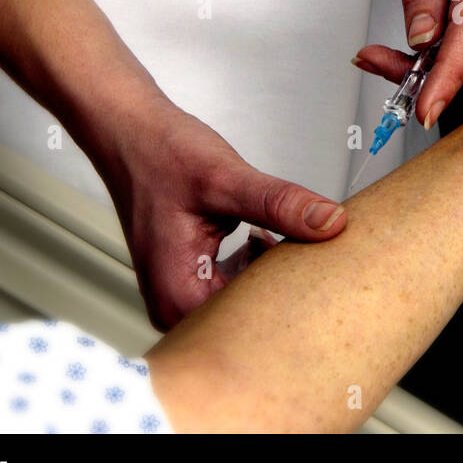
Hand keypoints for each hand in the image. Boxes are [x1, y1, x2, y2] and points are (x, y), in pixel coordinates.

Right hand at [86, 101, 346, 328]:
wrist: (131, 134)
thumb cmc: (162, 155)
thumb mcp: (228, 179)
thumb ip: (280, 205)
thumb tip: (331, 223)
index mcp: (178, 298)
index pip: (253, 327)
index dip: (292, 300)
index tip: (317, 270)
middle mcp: (175, 307)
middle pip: (250, 321)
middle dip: (284, 288)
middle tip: (310, 251)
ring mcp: (182, 296)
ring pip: (245, 305)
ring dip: (271, 276)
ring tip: (288, 240)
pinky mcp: (192, 279)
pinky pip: (236, 288)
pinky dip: (256, 267)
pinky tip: (261, 239)